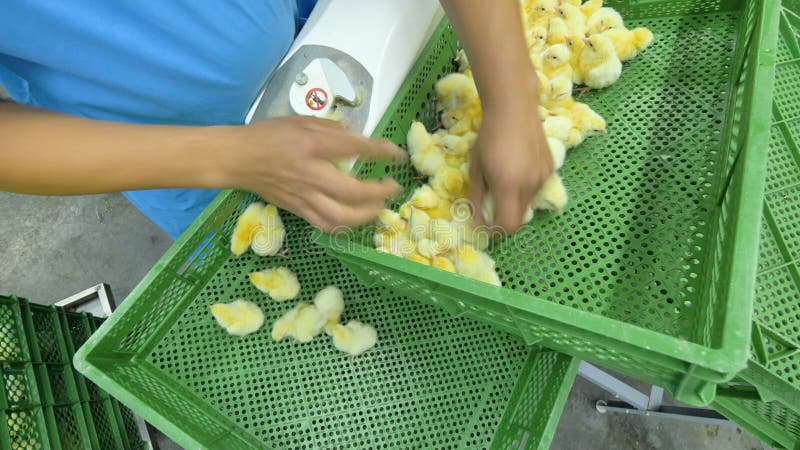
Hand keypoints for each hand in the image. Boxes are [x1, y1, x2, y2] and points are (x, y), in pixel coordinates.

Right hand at [218, 116, 402, 230]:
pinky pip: (325, 224)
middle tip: (393, 187)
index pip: (354, 149)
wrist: (237, 159)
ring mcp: (304, 196)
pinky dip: (344, 225)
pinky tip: (355, 218)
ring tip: (379, 207)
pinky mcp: (297, 210)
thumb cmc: (268, 135)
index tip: (395, 153)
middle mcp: (311, 174)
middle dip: (379, 192)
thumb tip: (356, 136)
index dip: (380, 152)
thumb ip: (332, 128)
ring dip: (366, 215)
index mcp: (312, 145)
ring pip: (341, 217)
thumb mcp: (301, 120)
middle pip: (353, 192)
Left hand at [469, 106, 553, 232]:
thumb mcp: (475, 169)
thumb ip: (476, 199)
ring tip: (505, 176)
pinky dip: (526, 186)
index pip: (508, 225)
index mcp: (508, 185)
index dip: (496, 230)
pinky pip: (536, 188)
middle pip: (520, 218)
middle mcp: (530, 185)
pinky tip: (519, 166)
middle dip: (505, 216)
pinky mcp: (551, 169)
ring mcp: (543, 177)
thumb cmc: (488, 137)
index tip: (486, 223)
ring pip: (528, 203)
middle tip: (492, 201)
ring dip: (515, 200)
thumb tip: (477, 223)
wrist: (514, 109)